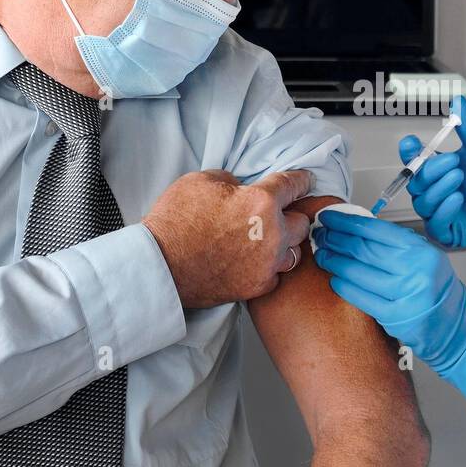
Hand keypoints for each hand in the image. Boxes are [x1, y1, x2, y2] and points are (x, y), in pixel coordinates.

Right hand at [143, 169, 311, 308]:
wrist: (159, 265)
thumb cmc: (175, 221)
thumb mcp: (201, 181)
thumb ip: (231, 181)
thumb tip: (240, 188)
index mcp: (262, 202)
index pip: (294, 185)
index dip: (301, 180)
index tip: (306, 181)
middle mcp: (273, 234)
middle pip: (302, 222)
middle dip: (291, 216)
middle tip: (277, 215)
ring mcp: (267, 263)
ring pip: (294, 251)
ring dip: (285, 244)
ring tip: (267, 241)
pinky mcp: (257, 286)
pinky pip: (276, 274)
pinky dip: (269, 268)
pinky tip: (254, 262)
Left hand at [313, 210, 465, 448]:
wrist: (459, 331)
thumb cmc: (440, 294)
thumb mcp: (426, 259)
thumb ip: (397, 246)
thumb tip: (359, 230)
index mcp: (422, 251)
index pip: (377, 230)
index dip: (349, 222)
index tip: (331, 217)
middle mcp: (414, 270)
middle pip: (363, 248)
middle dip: (336, 239)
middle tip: (320, 232)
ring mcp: (404, 294)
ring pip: (357, 271)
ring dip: (335, 261)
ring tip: (323, 253)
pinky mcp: (394, 317)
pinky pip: (360, 297)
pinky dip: (343, 286)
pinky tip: (335, 279)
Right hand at [402, 96, 465, 296]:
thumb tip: (457, 100)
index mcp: (439, 170)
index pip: (414, 162)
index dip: (409, 153)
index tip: (411, 143)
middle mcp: (437, 192)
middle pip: (415, 183)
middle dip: (430, 171)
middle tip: (454, 163)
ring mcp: (442, 213)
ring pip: (422, 204)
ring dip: (437, 189)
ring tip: (459, 178)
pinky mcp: (451, 233)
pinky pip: (435, 226)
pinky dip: (443, 211)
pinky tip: (457, 198)